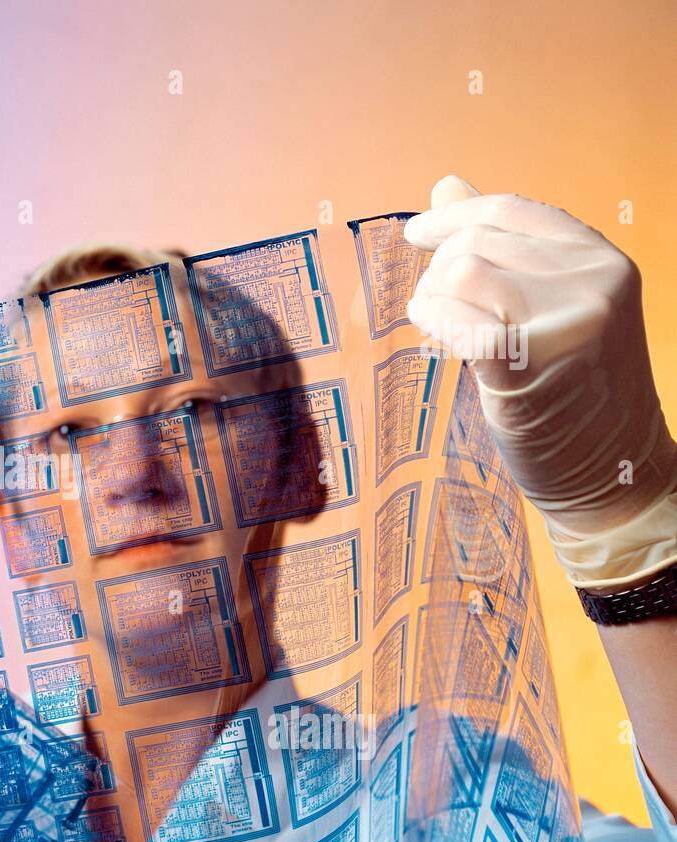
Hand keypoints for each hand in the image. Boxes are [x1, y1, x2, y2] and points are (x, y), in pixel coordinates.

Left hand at [405, 175, 676, 584]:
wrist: (611, 471)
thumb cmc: (572, 389)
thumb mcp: (548, 304)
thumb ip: (503, 247)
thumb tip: (445, 185)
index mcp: (601, 257)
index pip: (511, 210)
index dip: (454, 216)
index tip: (416, 232)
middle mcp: (595, 279)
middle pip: (478, 241)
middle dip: (438, 270)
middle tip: (436, 309)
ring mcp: (571, 321)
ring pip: (463, 272)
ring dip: (433, 299)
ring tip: (442, 330)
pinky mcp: (534, 364)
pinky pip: (461, 322)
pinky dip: (436, 324)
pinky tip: (441, 343)